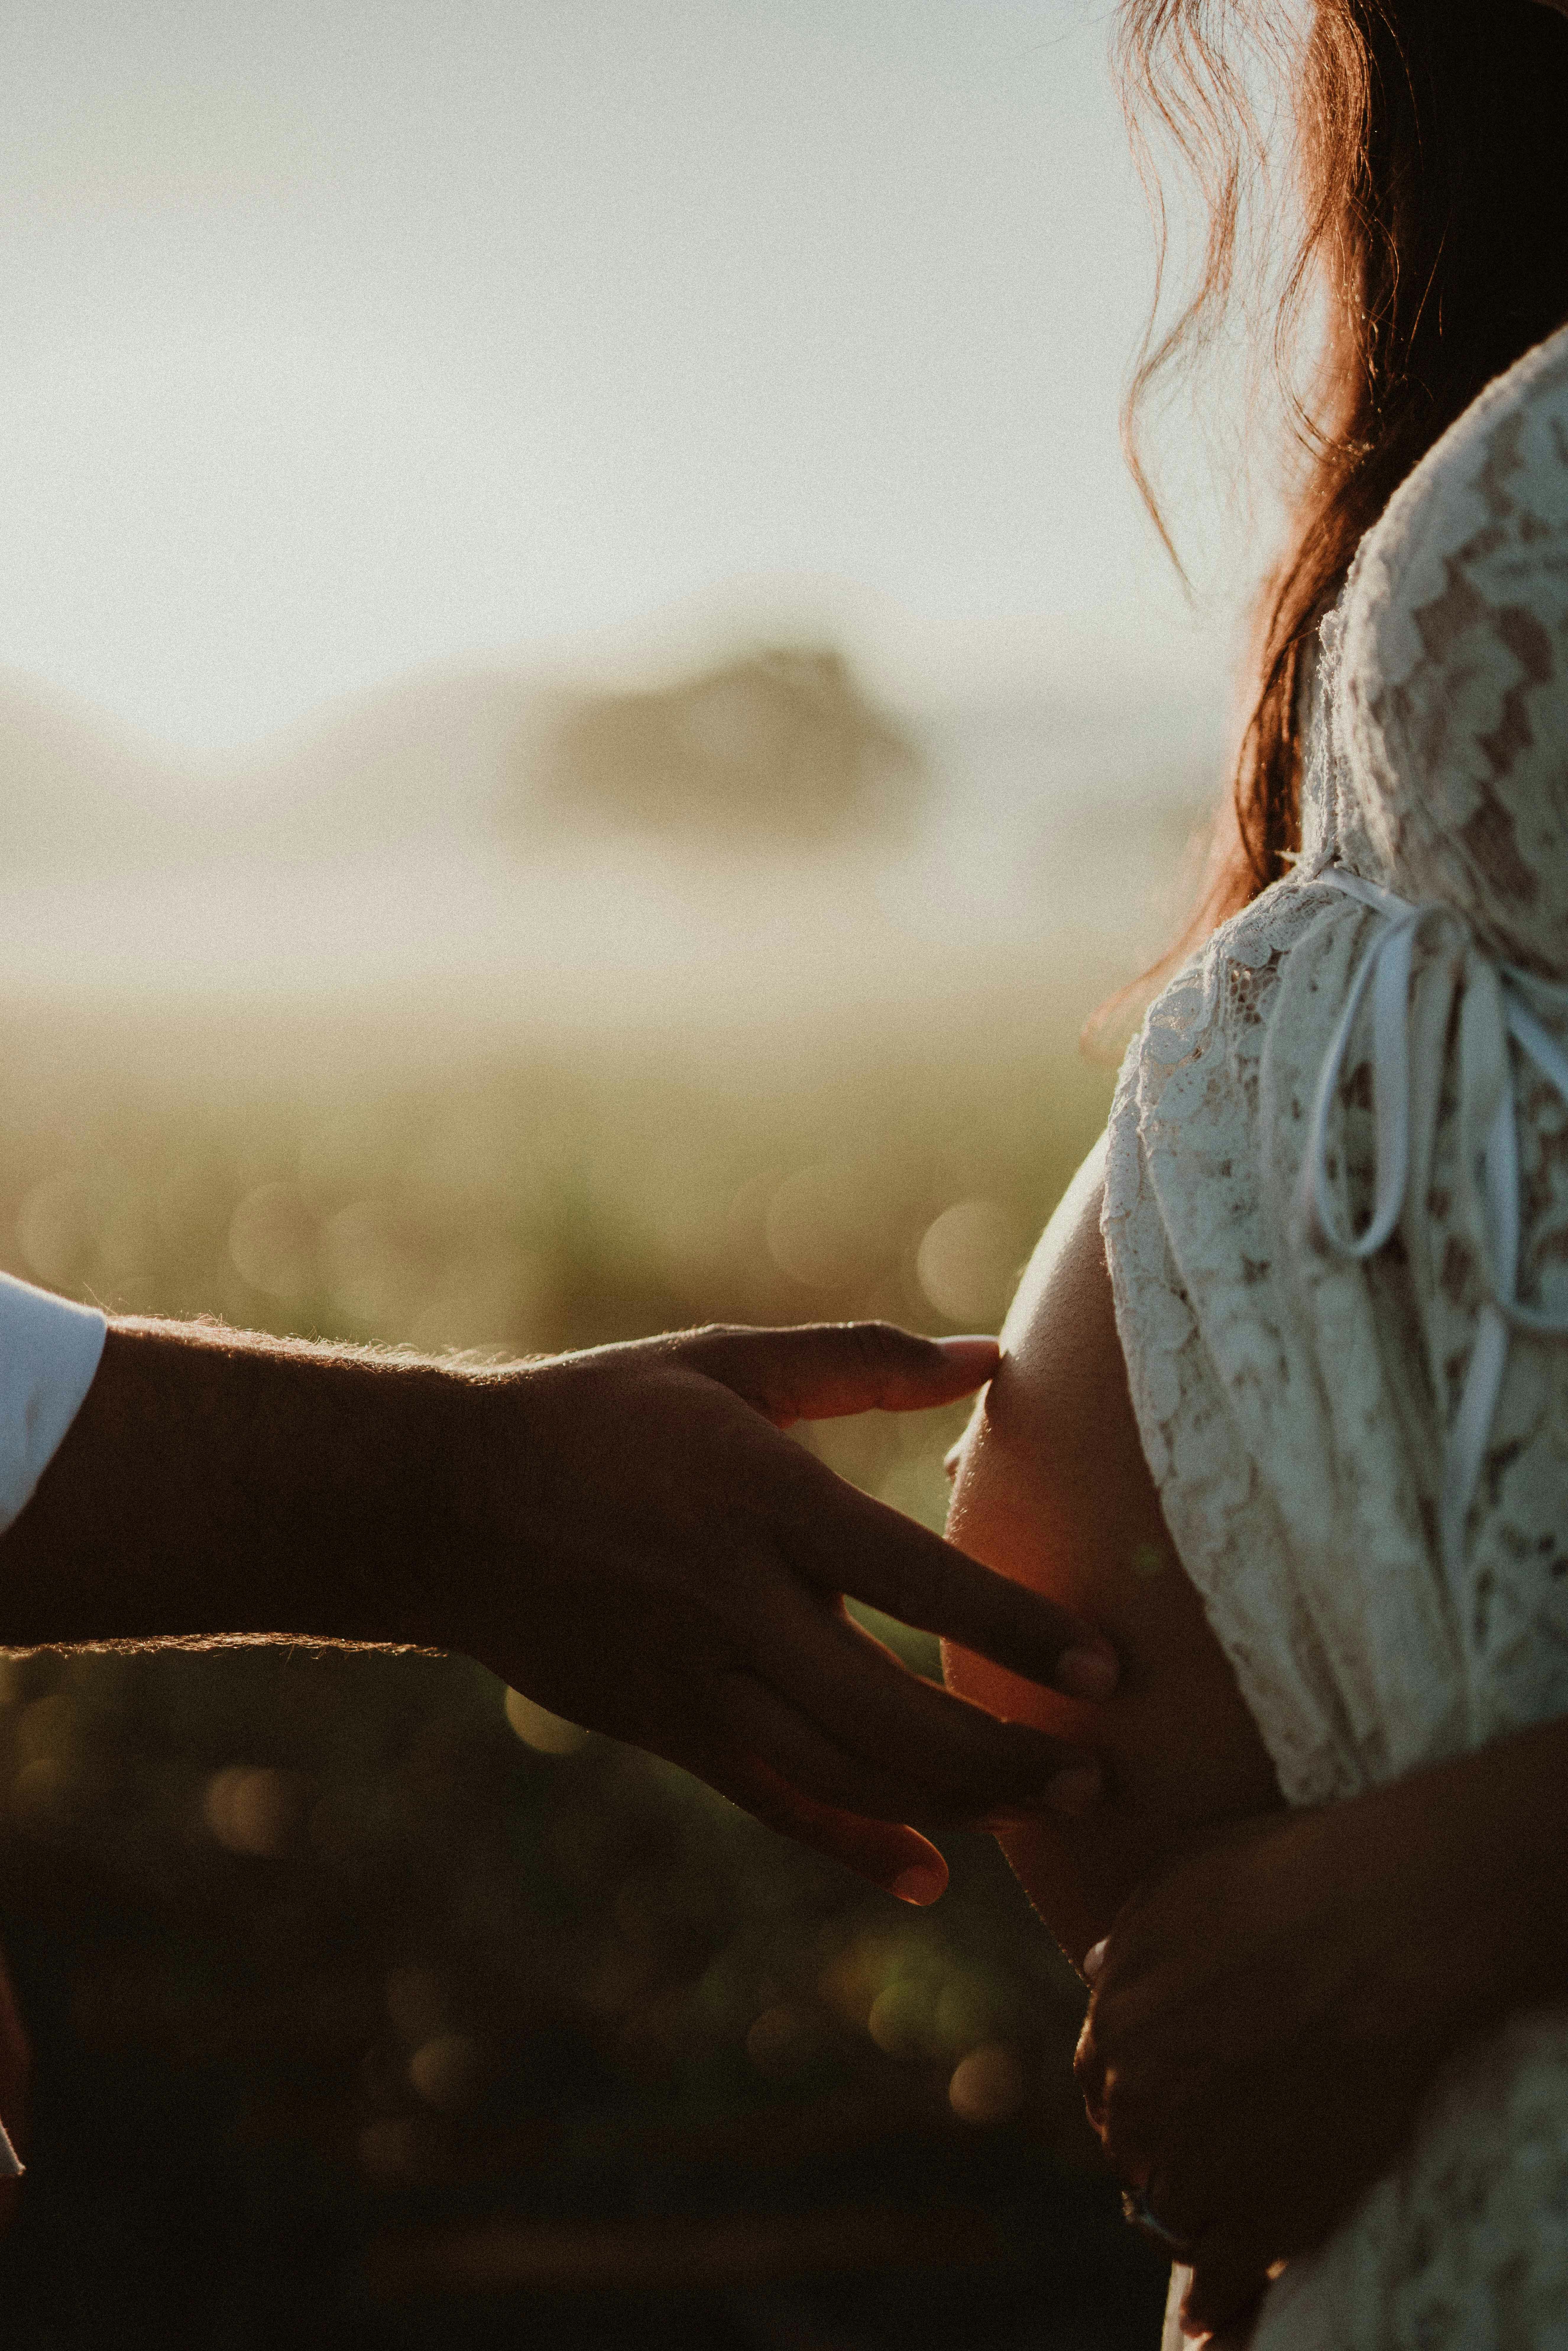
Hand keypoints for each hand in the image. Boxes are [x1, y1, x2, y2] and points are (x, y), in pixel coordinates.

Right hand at [441, 1321, 1119, 1903]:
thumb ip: (858, 1360)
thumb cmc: (604, 1413)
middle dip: (1007, 1757)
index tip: (1107, 1665)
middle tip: (1099, 1773)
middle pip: (891, 1714)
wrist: (452, 1504)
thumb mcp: (725, 1362)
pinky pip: (774, 1806)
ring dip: (954, 1806)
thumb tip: (991, 1355)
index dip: (1017, 1629)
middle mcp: (733, 1602)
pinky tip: (929, 1876)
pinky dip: (853, 1848)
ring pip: (843, 1775)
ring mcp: (696, 1679)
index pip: (916, 1580)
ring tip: (1048, 1811)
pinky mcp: (668, 1728)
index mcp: (761, 1500)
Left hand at [1073, 1751, 1552, 2337]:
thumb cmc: (1287, 1885)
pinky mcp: (1264, 2212)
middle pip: (1132, 2145)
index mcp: (1115, 2023)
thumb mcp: (1181, 1884)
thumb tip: (1100, 1971)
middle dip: (1159, 2143)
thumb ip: (1134, 1940)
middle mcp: (1140, 2099)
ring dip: (1190, 2211)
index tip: (1164, 2094)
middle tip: (1206, 2143)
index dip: (1134, 2085)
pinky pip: (1219, 2276)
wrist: (1380, 1928)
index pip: (1104, 2077)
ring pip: (1172, 2210)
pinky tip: (1215, 2319)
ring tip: (1220, 2212)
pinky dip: (1215, 2299)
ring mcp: (1200, 2162)